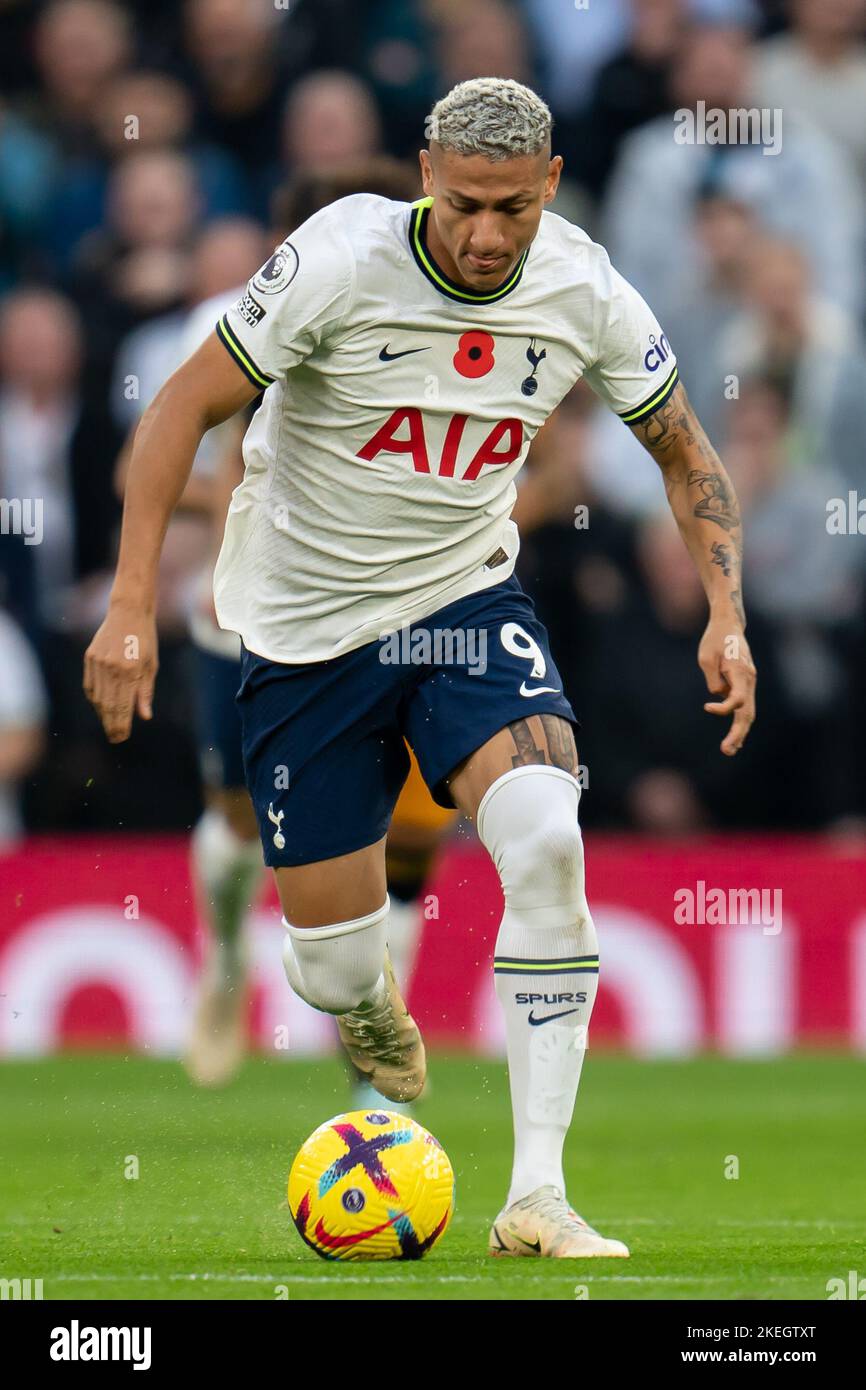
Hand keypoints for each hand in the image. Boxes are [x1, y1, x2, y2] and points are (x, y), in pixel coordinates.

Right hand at [83, 600, 157, 742]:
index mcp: (130, 671)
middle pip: (108, 706)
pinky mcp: (89, 657)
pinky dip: (94, 698)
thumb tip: (144, 717)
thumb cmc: (145, 639)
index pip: (123, 707)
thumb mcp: (151, 666)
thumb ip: (145, 692)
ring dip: (103, 714)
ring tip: (110, 724)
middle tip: (115, 738)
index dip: (121, 725)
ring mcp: (98, 662)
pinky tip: (101, 706)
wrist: (128, 612)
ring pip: (97, 697)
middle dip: (111, 725)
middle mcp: (112, 668)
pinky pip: (89, 685)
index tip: (122, 738)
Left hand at [698, 614, 755, 755]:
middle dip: (738, 733)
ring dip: (740, 733)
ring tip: (729, 750)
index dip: (723, 709)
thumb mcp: (706, 657)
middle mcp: (749, 679)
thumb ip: (712, 679)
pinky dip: (741, 724)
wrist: (728, 624)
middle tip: (726, 750)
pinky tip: (736, 741)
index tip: (706, 707)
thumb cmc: (715, 639)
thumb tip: (718, 695)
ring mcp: (749, 683)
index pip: (738, 699)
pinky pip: (745, 708)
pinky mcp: (745, 685)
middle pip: (747, 712)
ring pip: (748, 713)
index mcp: (740, 672)